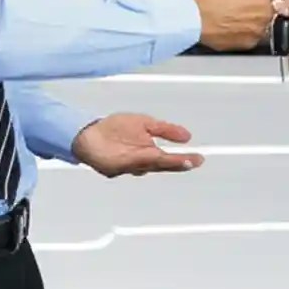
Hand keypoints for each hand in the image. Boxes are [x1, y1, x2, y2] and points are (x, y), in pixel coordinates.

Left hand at [71, 113, 204, 177]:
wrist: (88, 132)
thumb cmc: (114, 129)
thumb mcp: (145, 123)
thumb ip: (165, 129)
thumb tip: (187, 136)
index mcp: (150, 153)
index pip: (170, 159)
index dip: (185, 160)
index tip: (200, 158)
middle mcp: (141, 162)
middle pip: (163, 165)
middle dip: (178, 163)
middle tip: (194, 161)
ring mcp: (128, 165)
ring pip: (150, 165)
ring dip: (164, 163)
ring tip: (181, 160)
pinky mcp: (115, 166)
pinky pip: (132, 163)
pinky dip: (144, 161)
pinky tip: (154, 155)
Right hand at [187, 0, 276, 50]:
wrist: (193, 15)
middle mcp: (266, 9)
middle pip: (275, 9)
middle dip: (266, 7)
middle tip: (251, 7)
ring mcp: (260, 28)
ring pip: (267, 25)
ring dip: (258, 21)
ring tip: (240, 18)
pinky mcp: (250, 43)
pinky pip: (255, 37)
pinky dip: (248, 33)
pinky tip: (235, 28)